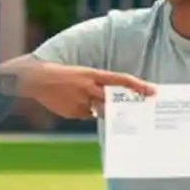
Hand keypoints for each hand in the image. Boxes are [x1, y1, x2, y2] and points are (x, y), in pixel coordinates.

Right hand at [18, 62, 155, 119]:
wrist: (35, 79)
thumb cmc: (63, 77)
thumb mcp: (83, 77)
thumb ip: (96, 89)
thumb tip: (107, 105)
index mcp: (94, 74)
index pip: (121, 80)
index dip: (139, 86)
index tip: (153, 91)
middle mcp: (90, 87)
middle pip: (113, 100)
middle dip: (122, 107)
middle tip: (134, 111)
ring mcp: (81, 101)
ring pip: (98, 110)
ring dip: (97, 109)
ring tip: (80, 98)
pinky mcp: (73, 112)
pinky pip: (84, 115)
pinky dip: (80, 111)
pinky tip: (68, 103)